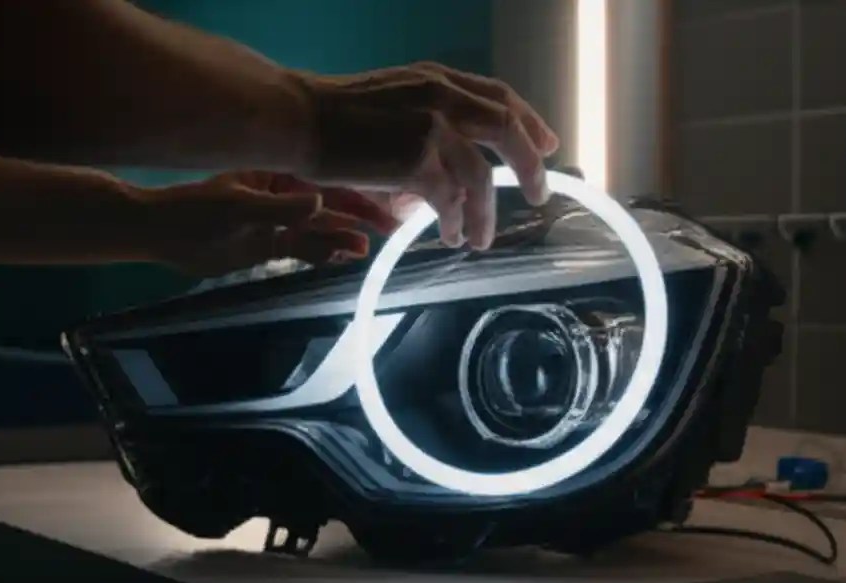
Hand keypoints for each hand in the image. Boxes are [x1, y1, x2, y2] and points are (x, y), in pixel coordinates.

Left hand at [147, 171, 398, 277]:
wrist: (159, 234)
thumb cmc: (193, 212)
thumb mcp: (237, 208)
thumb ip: (280, 210)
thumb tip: (320, 204)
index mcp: (275, 171)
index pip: (325, 177)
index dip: (355, 189)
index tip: (383, 196)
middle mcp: (281, 192)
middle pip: (330, 202)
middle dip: (359, 213)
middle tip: (392, 226)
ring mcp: (276, 219)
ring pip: (319, 227)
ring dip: (343, 236)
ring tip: (368, 247)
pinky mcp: (268, 244)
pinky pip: (303, 247)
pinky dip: (323, 252)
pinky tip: (344, 256)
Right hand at [295, 61, 559, 249]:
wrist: (299, 120)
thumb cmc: (333, 116)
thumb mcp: (391, 102)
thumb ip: (425, 125)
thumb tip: (442, 177)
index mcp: (438, 80)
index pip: (498, 96)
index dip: (529, 121)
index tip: (546, 144)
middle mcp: (442, 98)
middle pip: (507, 130)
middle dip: (531, 166)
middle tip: (540, 194)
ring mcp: (431, 127)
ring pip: (480, 176)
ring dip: (486, 212)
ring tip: (481, 239)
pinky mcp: (415, 160)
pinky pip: (450, 200)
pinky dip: (457, 221)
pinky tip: (454, 236)